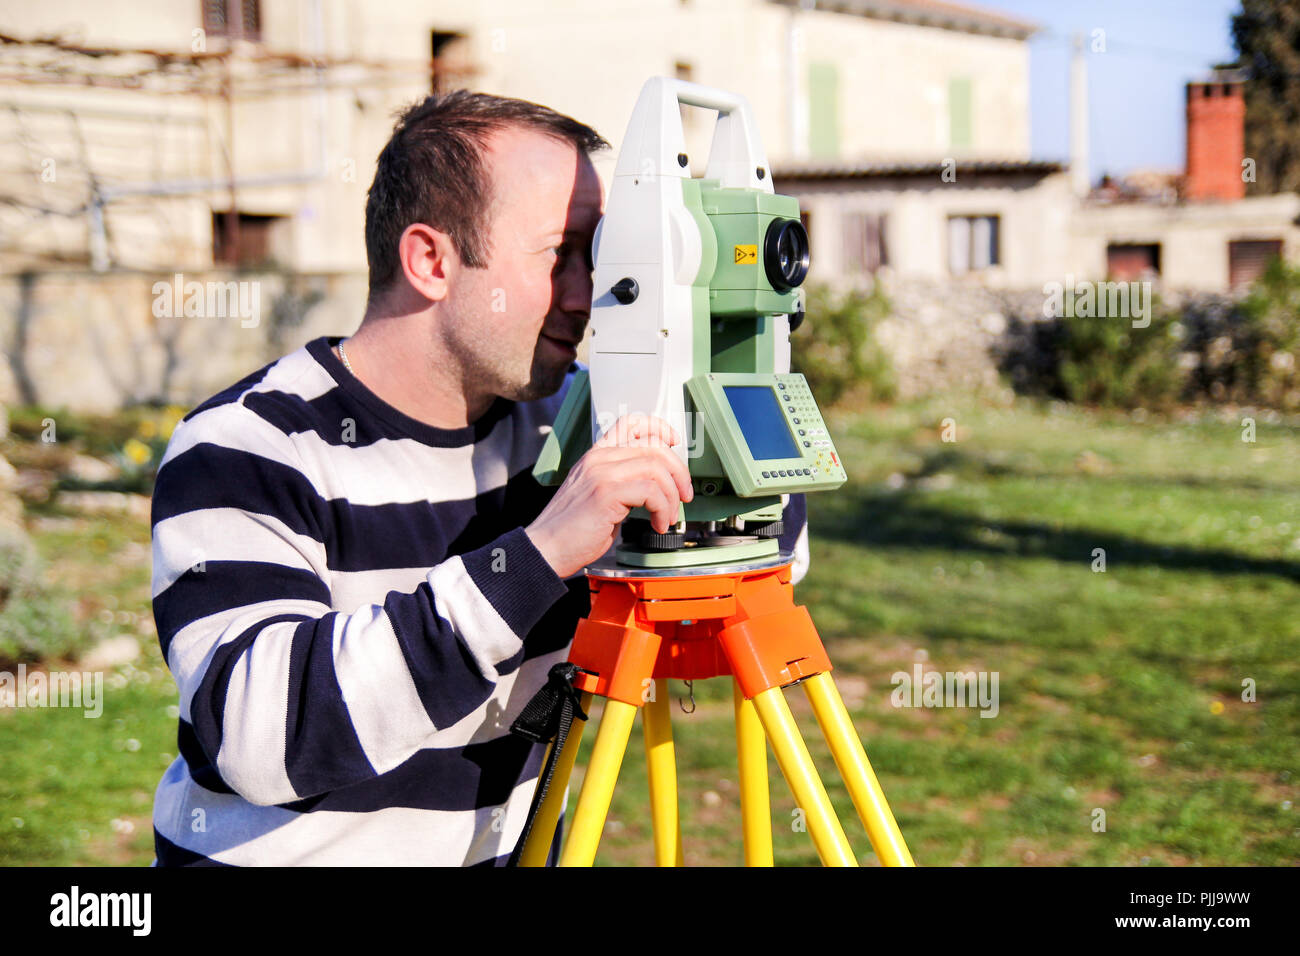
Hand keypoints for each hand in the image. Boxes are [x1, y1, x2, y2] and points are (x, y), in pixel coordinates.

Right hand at [526, 414, 693, 577]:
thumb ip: (622, 484)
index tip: (674, 443)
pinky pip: (651, 491)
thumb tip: (655, 487)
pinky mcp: (606, 492)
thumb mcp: (598, 497)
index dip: (659, 428)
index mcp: (596, 456)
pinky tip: (657, 525)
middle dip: (678, 472)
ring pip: (656, 468)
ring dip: (672, 496)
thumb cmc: (571, 531)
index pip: (631, 424)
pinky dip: (662, 509)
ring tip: (667, 517)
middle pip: (653, 446)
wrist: (546, 549)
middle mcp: (598, 458)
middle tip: (683, 496)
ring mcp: (601, 473)